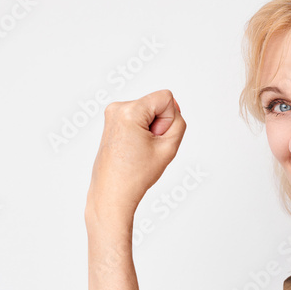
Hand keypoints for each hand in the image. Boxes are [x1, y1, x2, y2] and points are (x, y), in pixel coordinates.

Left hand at [86, 89, 185, 228]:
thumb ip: (178, 121)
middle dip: (158, 125)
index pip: (166, 98)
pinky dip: (142, 130)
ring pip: (149, 111)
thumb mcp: (169, 147)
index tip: (154, 139)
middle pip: (156, 104)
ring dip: (150, 129)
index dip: (168, 120)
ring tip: (139, 149)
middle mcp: (116, 107)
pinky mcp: (112, 120)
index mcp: (129, 111)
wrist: (112, 192)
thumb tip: (171, 106)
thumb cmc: (136, 175)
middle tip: (146, 147)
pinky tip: (134, 147)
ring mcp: (112, 113)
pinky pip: (139, 117)